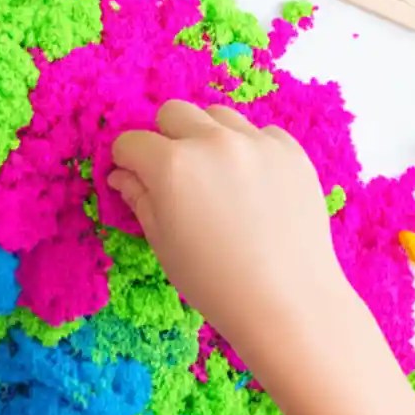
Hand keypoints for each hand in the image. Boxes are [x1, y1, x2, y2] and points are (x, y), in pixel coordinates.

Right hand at [108, 100, 351, 354]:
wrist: (288, 302)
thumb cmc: (214, 283)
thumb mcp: (163, 243)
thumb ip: (140, 199)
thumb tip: (123, 175)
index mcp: (172, 166)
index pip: (131, 142)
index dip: (127, 161)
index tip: (134, 178)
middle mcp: (212, 142)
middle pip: (174, 113)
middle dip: (165, 138)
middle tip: (175, 175)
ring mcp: (256, 142)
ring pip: (217, 115)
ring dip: (207, 136)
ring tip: (216, 175)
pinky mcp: (291, 151)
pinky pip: (260, 133)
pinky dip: (248, 149)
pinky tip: (253, 185)